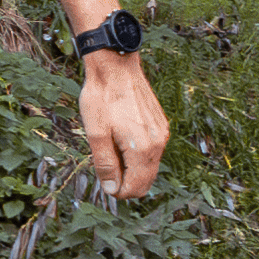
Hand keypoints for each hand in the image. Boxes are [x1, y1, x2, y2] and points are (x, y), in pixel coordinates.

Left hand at [77, 52, 168, 196]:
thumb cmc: (102, 97)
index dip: (118, 192)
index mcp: (142, 148)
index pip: (135, 187)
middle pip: (146, 181)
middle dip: (127, 183)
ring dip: (132, 169)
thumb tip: (111, 188)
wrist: (116, 67)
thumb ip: (105, 164)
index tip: (105, 183)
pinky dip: (138, 155)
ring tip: (111, 151)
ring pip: (150, 167)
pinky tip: (121, 141)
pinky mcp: (161, 125)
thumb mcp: (95, 133)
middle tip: (106, 171)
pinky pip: (152, 152)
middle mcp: (158, 143)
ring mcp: (162, 134)